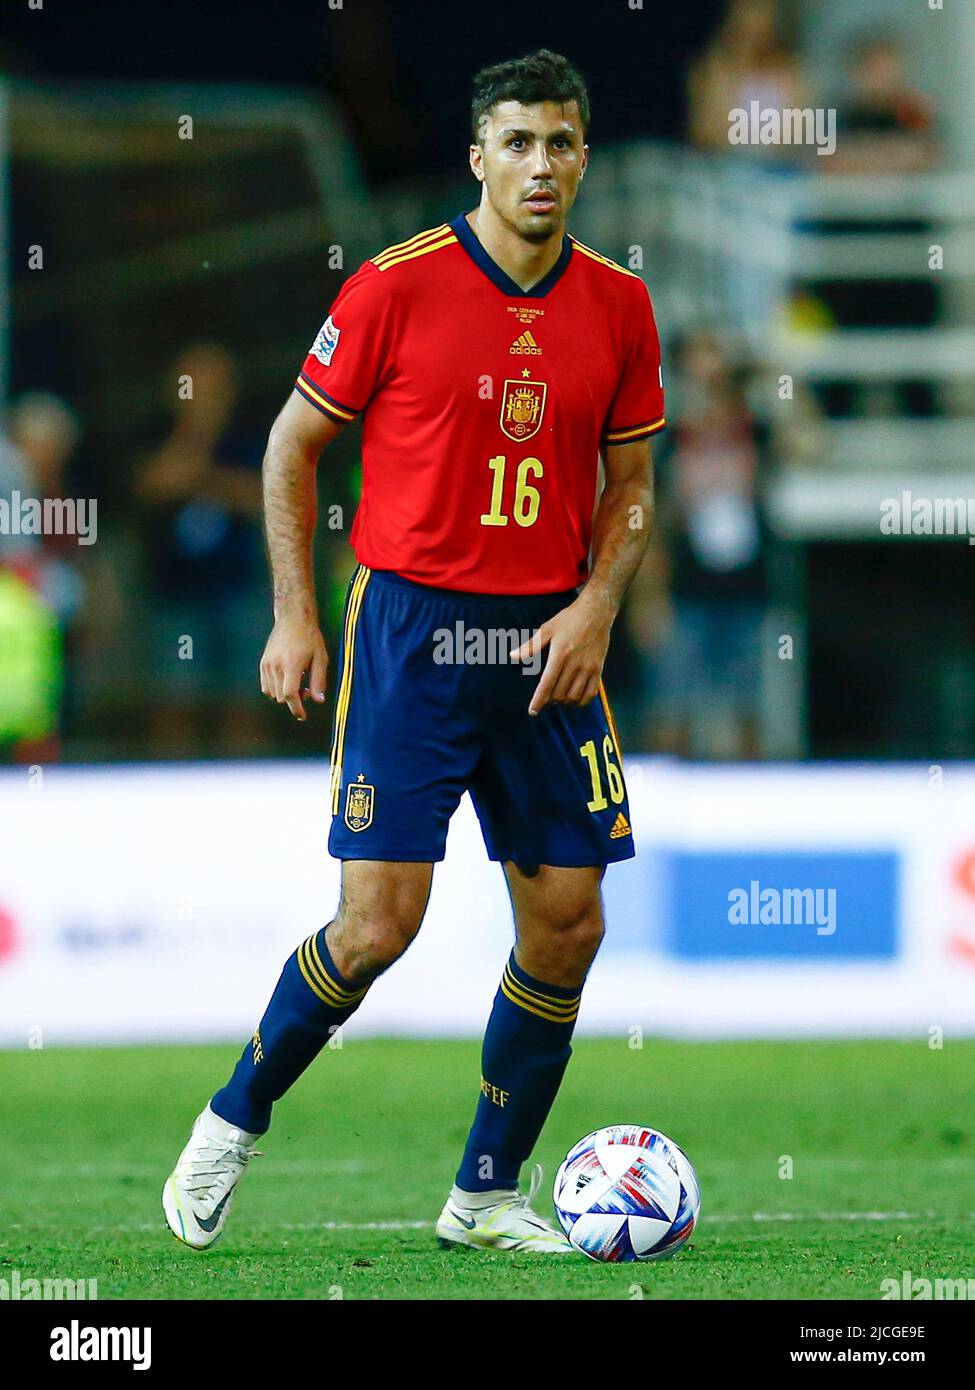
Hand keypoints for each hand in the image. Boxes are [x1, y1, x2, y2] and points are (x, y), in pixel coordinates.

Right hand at [260, 613, 327, 721]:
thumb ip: (319, 680)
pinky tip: (287, 679)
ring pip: (273, 694)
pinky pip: (266, 686)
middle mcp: (276, 665)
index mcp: (292, 664)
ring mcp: (267, 664)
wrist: (293, 619)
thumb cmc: (311, 638)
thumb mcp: (321, 658)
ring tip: (297, 682)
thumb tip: (319, 701)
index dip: (296, 708)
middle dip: (294, 700)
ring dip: (285, 694)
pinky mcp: (263, 663)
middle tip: (307, 689)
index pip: (290, 694)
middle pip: (282, 697)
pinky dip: (276, 689)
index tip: (302, 716)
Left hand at [511, 591, 613, 716]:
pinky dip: (581, 701)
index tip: (532, 711)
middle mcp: (574, 664)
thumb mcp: (547, 629)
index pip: (546, 684)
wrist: (596, 611)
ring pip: (573, 696)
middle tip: (545, 698)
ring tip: (558, 698)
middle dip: (549, 700)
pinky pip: (591, 693)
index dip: (538, 701)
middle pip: (559, 693)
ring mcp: (588, 668)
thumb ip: (531, 646)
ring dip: (564, 702)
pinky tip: (574, 699)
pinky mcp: (599, 669)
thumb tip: (512, 656)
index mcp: (559, 655)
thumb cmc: (569, 619)